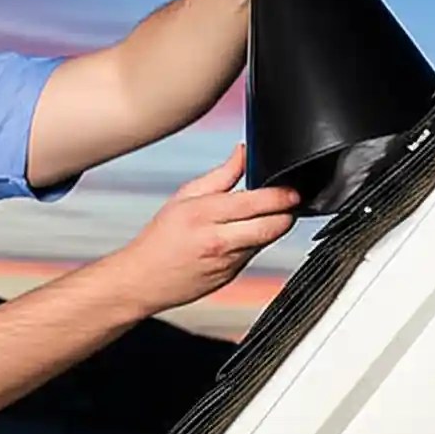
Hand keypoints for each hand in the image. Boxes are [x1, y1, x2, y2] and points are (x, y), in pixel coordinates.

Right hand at [113, 144, 298, 316]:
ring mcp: (228, 261)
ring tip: (260, 217)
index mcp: (205, 214)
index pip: (257, 202)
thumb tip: (243, 153)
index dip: (282, 195)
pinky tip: (240, 237)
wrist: (143, 280)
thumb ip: (221, 175)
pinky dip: (255, 243)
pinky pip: (255, 254)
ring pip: (268, 240)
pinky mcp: (232, 276)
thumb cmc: (159, 239)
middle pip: (274, 225)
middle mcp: (220, 240)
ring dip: (271, 228)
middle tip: (289, 202)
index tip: (291, 190)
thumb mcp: (185, 197)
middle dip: (287, 213)